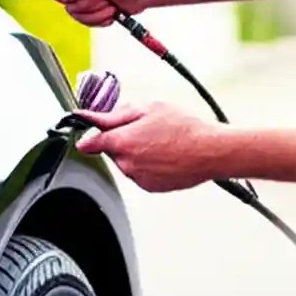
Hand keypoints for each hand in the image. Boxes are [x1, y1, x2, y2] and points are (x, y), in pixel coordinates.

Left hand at [74, 101, 219, 191]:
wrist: (210, 151)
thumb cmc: (184, 126)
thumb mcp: (149, 108)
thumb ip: (116, 115)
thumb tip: (90, 118)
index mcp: (122, 141)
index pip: (90, 142)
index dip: (88, 136)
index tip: (85, 135)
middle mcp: (126, 163)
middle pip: (113, 150)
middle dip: (123, 139)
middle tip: (147, 129)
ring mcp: (137, 178)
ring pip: (127, 162)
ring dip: (136, 152)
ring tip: (162, 142)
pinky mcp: (149, 187)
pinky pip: (140, 173)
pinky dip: (147, 165)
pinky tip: (165, 155)